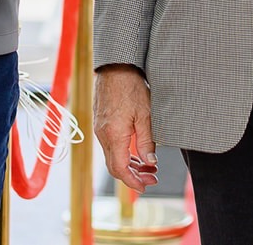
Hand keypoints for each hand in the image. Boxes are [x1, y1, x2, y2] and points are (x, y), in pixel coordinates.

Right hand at [94, 65, 158, 193]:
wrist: (115, 66)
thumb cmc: (131, 87)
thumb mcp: (145, 115)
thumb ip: (147, 142)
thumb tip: (150, 163)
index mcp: (114, 135)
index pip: (121, 169)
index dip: (133, 182)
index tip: (146, 186)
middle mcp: (103, 134)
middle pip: (115, 167)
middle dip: (133, 176)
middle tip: (152, 178)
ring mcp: (100, 128)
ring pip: (112, 156)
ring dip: (129, 164)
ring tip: (148, 166)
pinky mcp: (101, 122)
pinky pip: (110, 145)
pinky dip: (123, 153)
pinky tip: (136, 151)